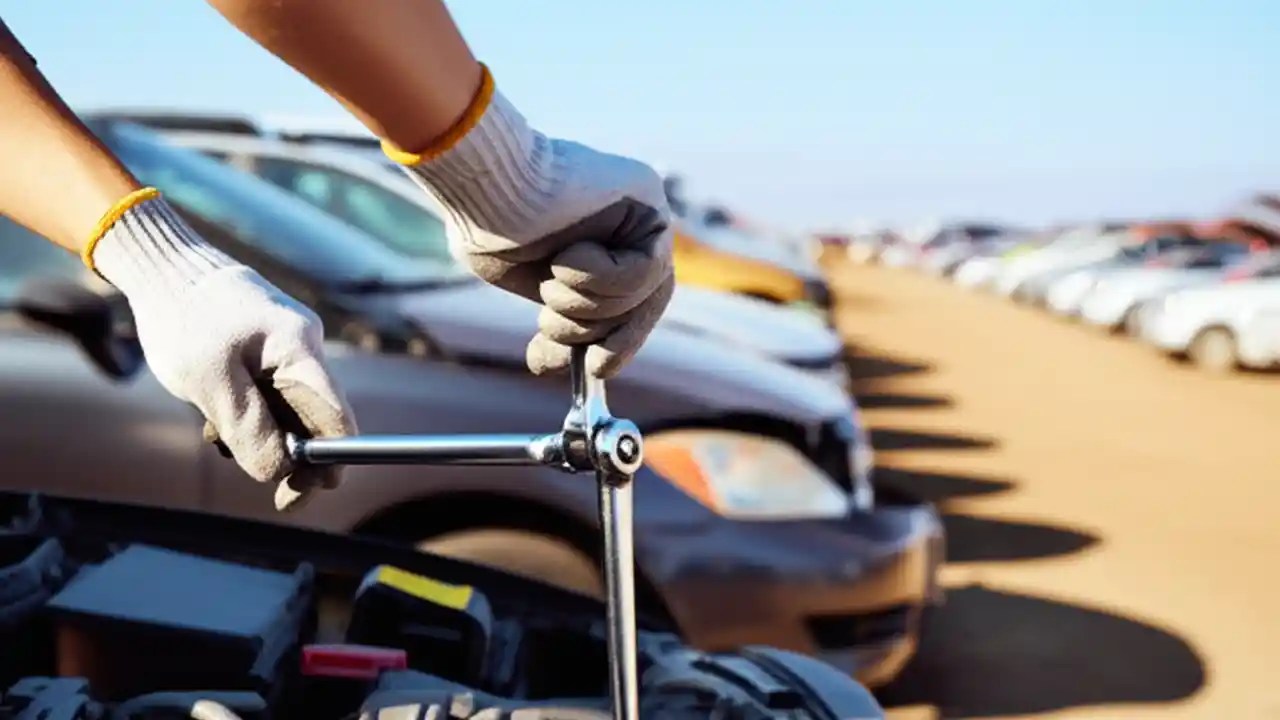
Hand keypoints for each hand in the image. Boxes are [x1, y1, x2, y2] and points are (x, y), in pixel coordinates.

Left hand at [92, 193, 356, 509]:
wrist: (163, 267)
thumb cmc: (182, 317)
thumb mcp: (207, 380)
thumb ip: (247, 426)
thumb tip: (280, 471)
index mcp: (298, 347)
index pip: (335, 414)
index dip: (330, 459)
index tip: (306, 492)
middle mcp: (305, 346)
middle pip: (318, 418)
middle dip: (293, 455)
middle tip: (272, 492)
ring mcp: (289, 348)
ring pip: (292, 410)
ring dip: (265, 434)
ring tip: (215, 430)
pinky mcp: (269, 351)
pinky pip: (274, 396)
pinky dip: (252, 414)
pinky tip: (217, 413)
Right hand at [392, 74, 674, 377]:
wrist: (482, 188)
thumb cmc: (489, 225)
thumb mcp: (531, 285)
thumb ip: (562, 313)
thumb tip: (572, 363)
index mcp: (604, 242)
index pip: (630, 304)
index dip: (613, 344)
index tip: (588, 371)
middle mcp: (631, 223)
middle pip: (648, 302)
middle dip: (611, 339)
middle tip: (578, 353)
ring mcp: (644, 208)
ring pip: (645, 293)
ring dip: (589, 307)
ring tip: (551, 286)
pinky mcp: (649, 198)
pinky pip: (645, 270)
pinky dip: (600, 278)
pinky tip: (568, 257)